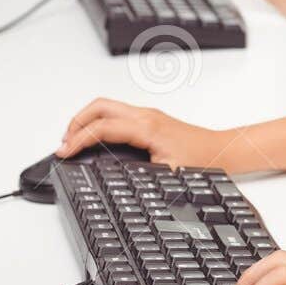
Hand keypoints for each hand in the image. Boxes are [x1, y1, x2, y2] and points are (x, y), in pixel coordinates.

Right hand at [58, 98, 240, 169]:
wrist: (221, 151)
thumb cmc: (202, 161)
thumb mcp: (167, 174)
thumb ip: (138, 175)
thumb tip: (113, 177)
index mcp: (146, 127)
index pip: (102, 127)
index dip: (79, 139)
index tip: (64, 151)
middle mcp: (145, 116)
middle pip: (99, 106)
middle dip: (76, 122)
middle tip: (64, 143)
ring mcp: (146, 115)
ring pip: (106, 107)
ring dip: (86, 120)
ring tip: (73, 140)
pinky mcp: (148, 120)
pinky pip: (115, 114)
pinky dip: (98, 122)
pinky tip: (94, 138)